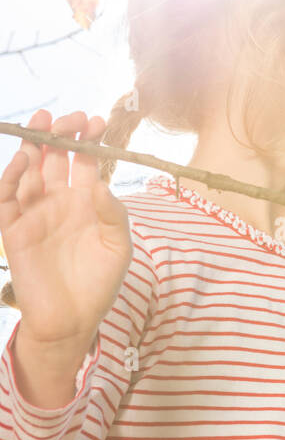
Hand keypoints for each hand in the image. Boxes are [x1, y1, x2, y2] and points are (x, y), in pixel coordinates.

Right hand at [0, 109, 131, 348]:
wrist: (72, 322)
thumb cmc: (99, 284)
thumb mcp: (117, 247)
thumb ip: (114, 215)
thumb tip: (100, 183)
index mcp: (85, 202)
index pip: (85, 161)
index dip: (89, 140)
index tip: (98, 121)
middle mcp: (58, 202)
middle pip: (56, 157)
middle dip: (62, 133)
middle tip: (71, 117)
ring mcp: (34, 213)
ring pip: (30, 171)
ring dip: (34, 145)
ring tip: (44, 121)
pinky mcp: (13, 230)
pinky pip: (7, 198)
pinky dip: (11, 177)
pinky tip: (23, 160)